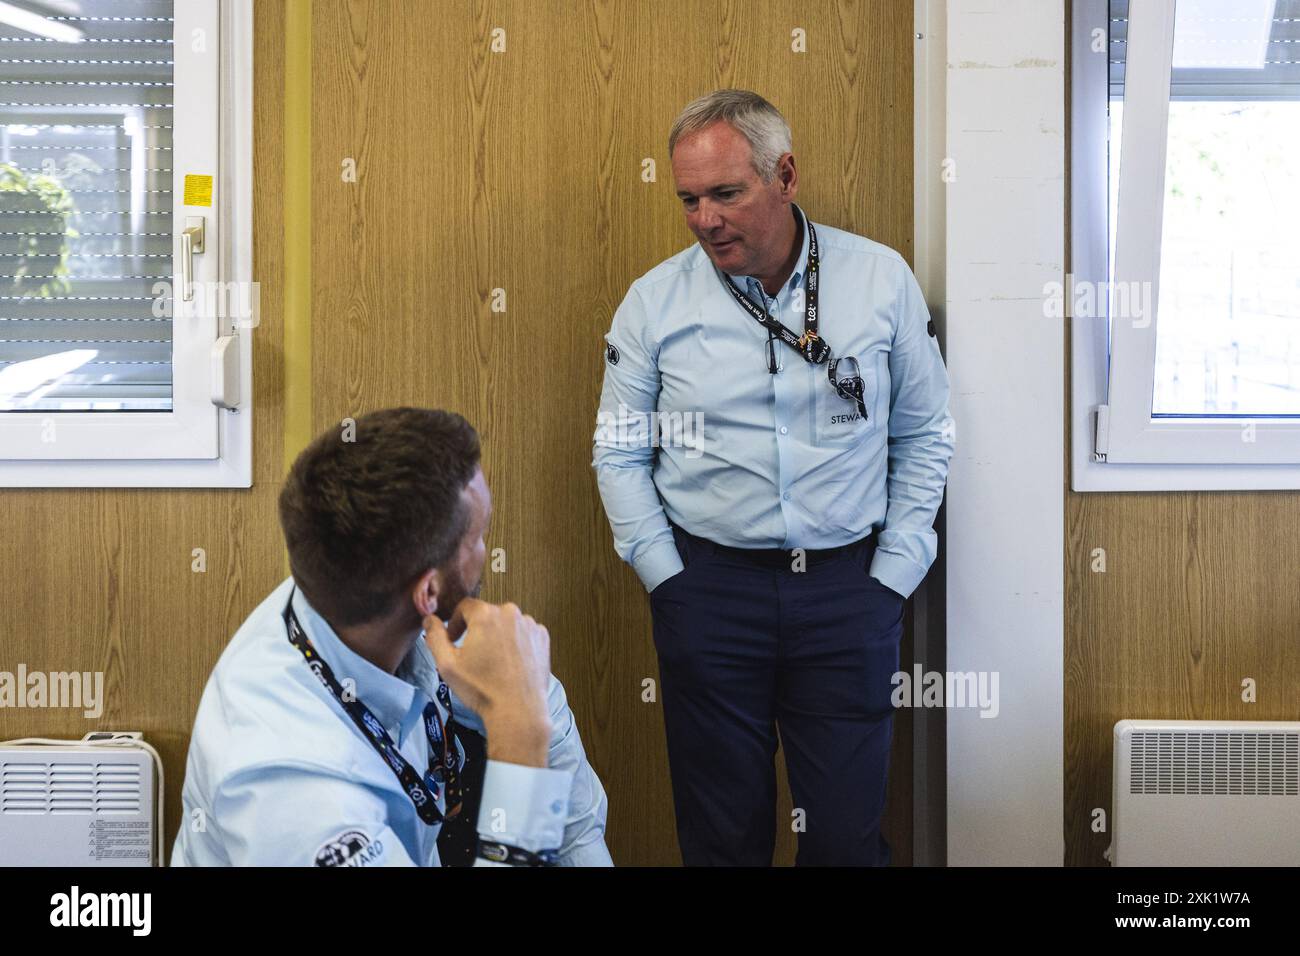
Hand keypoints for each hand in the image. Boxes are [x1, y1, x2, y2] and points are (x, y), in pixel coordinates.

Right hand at [423, 599, 550, 766]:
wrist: (518, 710)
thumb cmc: (481, 688)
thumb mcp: (447, 664)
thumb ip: (435, 637)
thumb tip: (430, 619)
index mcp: (486, 615)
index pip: (465, 606)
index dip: (456, 622)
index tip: (454, 640)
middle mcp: (511, 613)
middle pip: (487, 614)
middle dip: (477, 630)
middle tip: (473, 654)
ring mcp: (530, 624)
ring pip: (507, 623)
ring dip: (498, 635)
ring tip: (494, 661)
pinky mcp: (542, 637)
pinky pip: (524, 632)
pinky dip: (516, 642)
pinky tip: (511, 663)